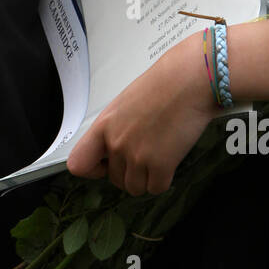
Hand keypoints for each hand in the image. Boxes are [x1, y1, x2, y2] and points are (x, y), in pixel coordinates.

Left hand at [67, 33, 216, 194]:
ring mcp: (137, 156)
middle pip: (114, 179)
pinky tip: (169, 159)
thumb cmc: (163, 86)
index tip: (105, 164)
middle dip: (129, 171)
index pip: (78, 164)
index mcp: (103, 125)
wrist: (190, 80)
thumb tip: (114, 148)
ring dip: (146, 178)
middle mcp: (116, 143)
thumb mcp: (125, 104)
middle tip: (145, 152)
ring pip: (135, 188)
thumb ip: (115, 128)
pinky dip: (163, 179)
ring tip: (158, 155)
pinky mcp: (161, 165)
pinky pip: (156, 188)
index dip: (93, 169)